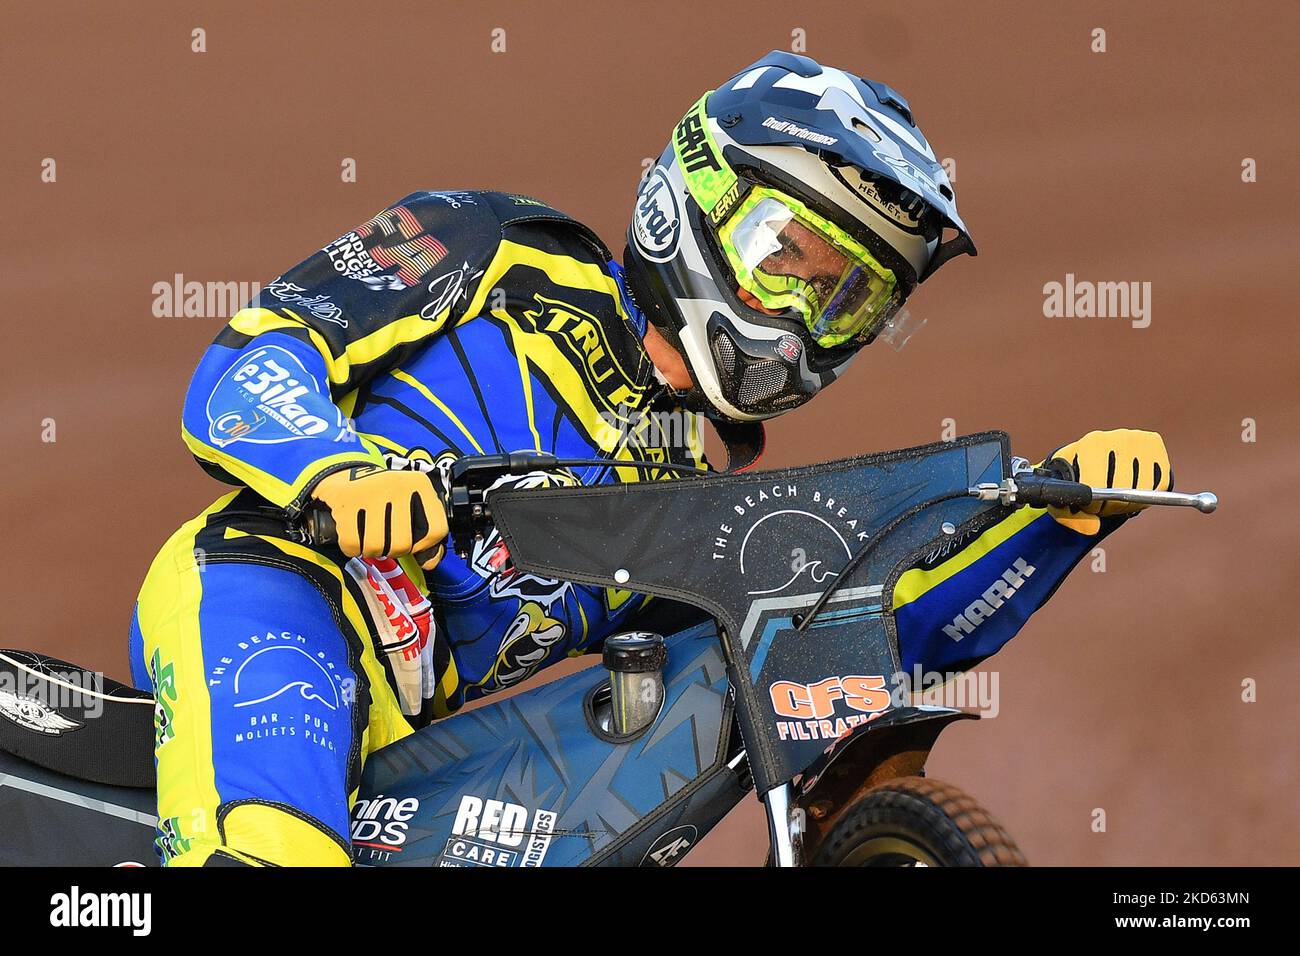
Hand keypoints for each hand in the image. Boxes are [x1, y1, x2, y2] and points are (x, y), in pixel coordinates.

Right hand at [311, 465, 447, 568]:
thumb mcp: (412, 509)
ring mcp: (371, 492)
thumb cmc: (385, 500)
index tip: (411, 539)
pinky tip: (353, 533)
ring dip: (371, 550)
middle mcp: (398, 485)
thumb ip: (428, 536)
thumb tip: (428, 563)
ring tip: (369, 535)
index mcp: (420, 485)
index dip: (423, 545)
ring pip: (377, 547)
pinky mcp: (346, 501)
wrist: (346, 475)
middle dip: (392, 549)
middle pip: (403, 545)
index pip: (436, 531)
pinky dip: (351, 547)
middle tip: (385, 537)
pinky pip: (352, 545)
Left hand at [1043, 429, 1172, 534]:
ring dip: (1130, 501)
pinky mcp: (1155, 446)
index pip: (1097, 482)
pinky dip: (1147, 494)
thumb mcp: (1063, 491)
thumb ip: (1067, 514)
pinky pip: (1160, 483)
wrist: (1089, 453)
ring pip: (1144, 487)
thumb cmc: (1074, 474)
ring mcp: (1139, 439)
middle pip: (1123, 486)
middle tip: (1104, 505)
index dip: (1094, 503)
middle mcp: (1118, 437)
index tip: (1090, 507)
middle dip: (1112, 504)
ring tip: (1116, 498)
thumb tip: (1093, 528)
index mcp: (1092, 443)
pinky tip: (1132, 490)